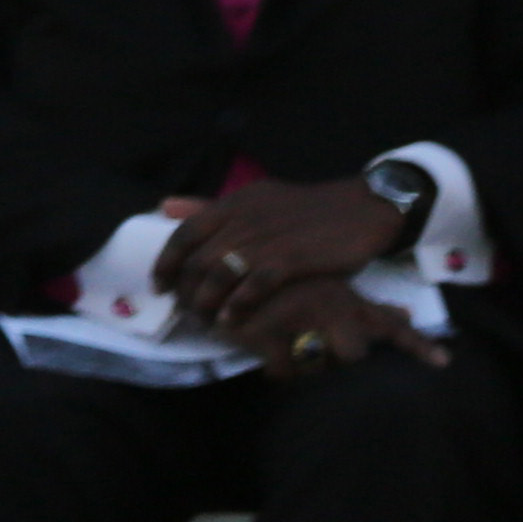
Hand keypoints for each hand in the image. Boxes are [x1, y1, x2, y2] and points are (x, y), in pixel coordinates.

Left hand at [158, 178, 406, 328]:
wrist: (362, 209)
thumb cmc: (306, 211)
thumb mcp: (256, 200)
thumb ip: (212, 207)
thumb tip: (165, 207)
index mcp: (235, 202)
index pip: (186, 230)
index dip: (168, 260)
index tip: (160, 284)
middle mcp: (246, 217)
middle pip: (200, 257)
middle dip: (187, 289)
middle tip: (185, 311)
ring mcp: (268, 236)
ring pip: (222, 272)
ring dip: (208, 301)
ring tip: (205, 321)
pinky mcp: (293, 256)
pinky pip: (255, 284)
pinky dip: (238, 305)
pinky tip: (232, 321)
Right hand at [233, 273, 444, 377]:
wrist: (222, 266)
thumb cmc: (281, 275)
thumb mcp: (327, 283)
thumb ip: (369, 305)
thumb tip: (407, 315)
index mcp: (344, 297)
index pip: (388, 325)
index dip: (417, 346)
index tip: (444, 363)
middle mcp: (328, 309)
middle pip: (352, 355)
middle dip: (339, 359)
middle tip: (318, 350)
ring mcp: (299, 322)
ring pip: (318, 365)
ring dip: (307, 365)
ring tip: (290, 349)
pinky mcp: (270, 338)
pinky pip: (284, 372)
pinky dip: (279, 372)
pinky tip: (270, 363)